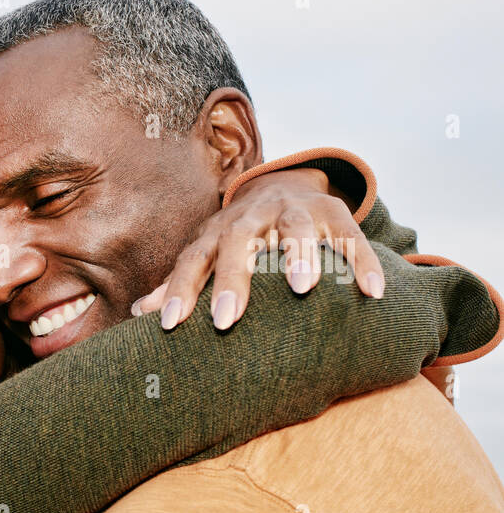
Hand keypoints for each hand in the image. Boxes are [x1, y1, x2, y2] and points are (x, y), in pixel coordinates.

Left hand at [132, 167, 384, 329]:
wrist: (283, 188)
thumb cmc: (237, 236)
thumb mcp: (207, 253)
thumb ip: (180, 282)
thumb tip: (140, 314)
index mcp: (218, 232)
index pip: (193, 259)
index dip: (179, 290)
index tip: (169, 325)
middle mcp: (253, 216)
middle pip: (239, 240)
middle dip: (232, 279)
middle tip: (225, 320)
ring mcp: (296, 212)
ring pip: (296, 228)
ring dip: (299, 255)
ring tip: (302, 290)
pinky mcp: (335, 214)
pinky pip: (352, 237)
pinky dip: (362, 264)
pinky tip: (372, 293)